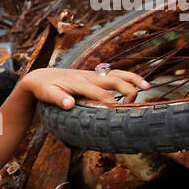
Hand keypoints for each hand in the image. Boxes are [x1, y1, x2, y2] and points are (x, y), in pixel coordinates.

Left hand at [20, 66, 149, 108]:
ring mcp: (93, 75)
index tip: (119, 115)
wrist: (40, 76)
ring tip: (148, 87)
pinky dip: (128, 78)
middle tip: (134, 105)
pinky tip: (139, 85)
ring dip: (133, 79)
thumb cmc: (43, 88)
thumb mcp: (47, 95)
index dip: (111, 104)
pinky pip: (115, 74)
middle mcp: (89, 76)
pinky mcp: (95, 76)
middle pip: (115, 80)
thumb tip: (70, 105)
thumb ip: (58, 99)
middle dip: (128, 90)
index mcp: (79, 83)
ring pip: (118, 74)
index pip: (101, 94)